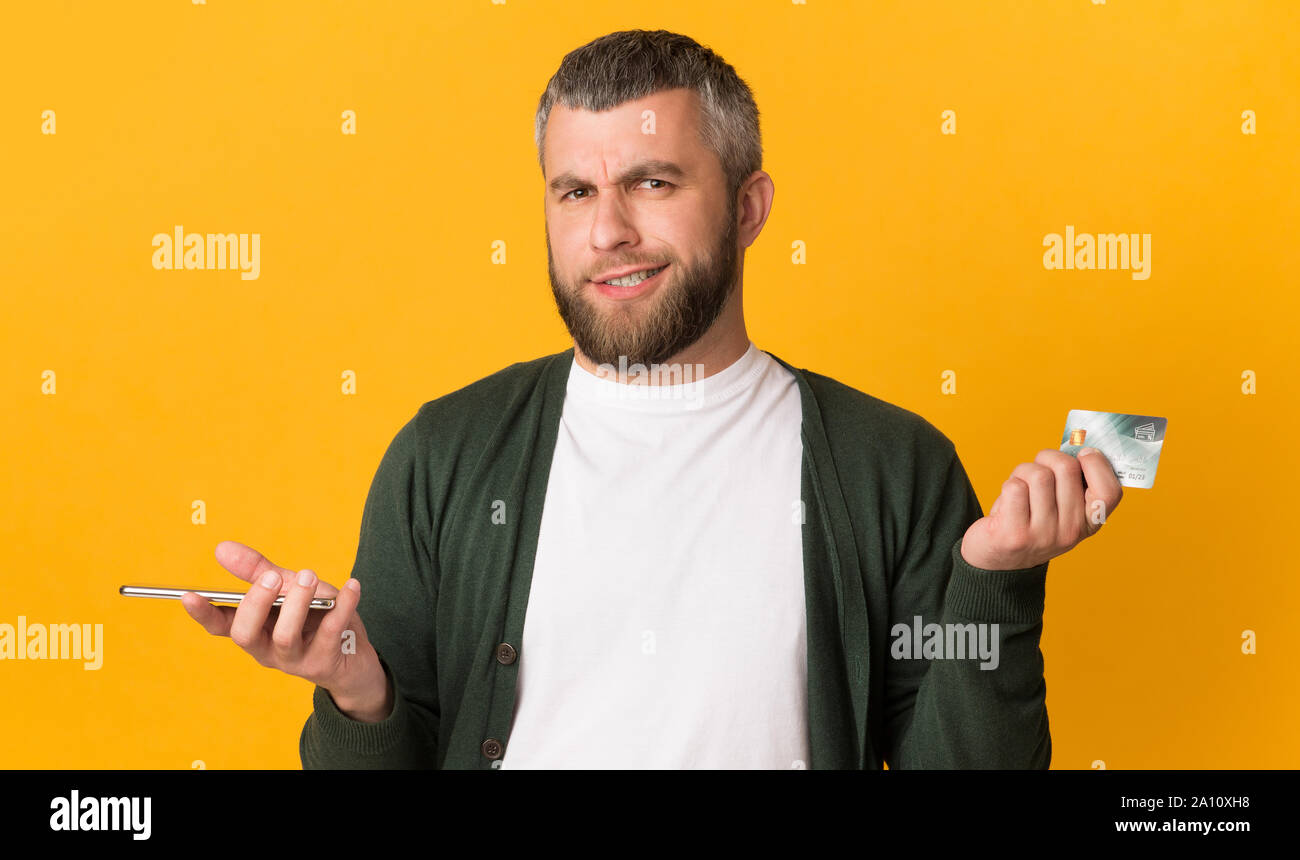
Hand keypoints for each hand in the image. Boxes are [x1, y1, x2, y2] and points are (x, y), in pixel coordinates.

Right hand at [181, 540, 391, 721]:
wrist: (354, 659)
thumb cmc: (315, 619)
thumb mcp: (288, 591)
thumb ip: (258, 572)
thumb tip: (221, 549)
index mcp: (255, 630)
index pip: (221, 626)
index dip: (204, 613)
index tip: (188, 595)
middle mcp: (268, 650)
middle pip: (245, 635)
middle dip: (256, 603)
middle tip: (272, 577)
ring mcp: (295, 660)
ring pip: (285, 637)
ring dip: (297, 603)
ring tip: (309, 577)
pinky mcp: (324, 662)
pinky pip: (331, 632)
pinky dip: (342, 606)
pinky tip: (351, 586)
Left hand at [960, 447, 1122, 570]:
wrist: (998, 560)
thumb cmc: (1031, 521)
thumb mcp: (1061, 508)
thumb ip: (1074, 483)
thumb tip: (1082, 445)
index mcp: (1089, 523)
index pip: (1109, 491)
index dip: (1098, 464)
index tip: (1083, 453)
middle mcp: (1070, 532)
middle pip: (1066, 468)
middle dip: (1047, 458)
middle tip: (1037, 470)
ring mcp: (1043, 535)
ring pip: (1037, 474)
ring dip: (1023, 472)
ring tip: (1019, 490)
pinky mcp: (1014, 535)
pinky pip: (1014, 487)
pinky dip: (1007, 485)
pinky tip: (1007, 504)